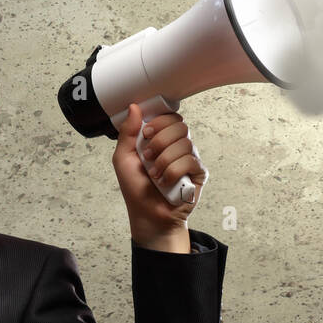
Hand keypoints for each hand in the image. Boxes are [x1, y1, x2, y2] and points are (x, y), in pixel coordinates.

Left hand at [112, 103, 207, 251]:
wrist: (148, 215)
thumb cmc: (136, 189)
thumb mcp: (123, 158)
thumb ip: (127, 132)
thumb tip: (134, 107)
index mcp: (161, 139)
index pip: (169, 117)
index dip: (158, 121)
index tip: (145, 133)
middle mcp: (177, 146)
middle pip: (179, 126)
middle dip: (159, 140)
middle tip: (148, 156)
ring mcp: (190, 158)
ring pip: (184, 143)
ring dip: (164, 160)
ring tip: (155, 174)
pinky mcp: (199, 172)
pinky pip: (190, 161)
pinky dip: (173, 172)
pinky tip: (166, 182)